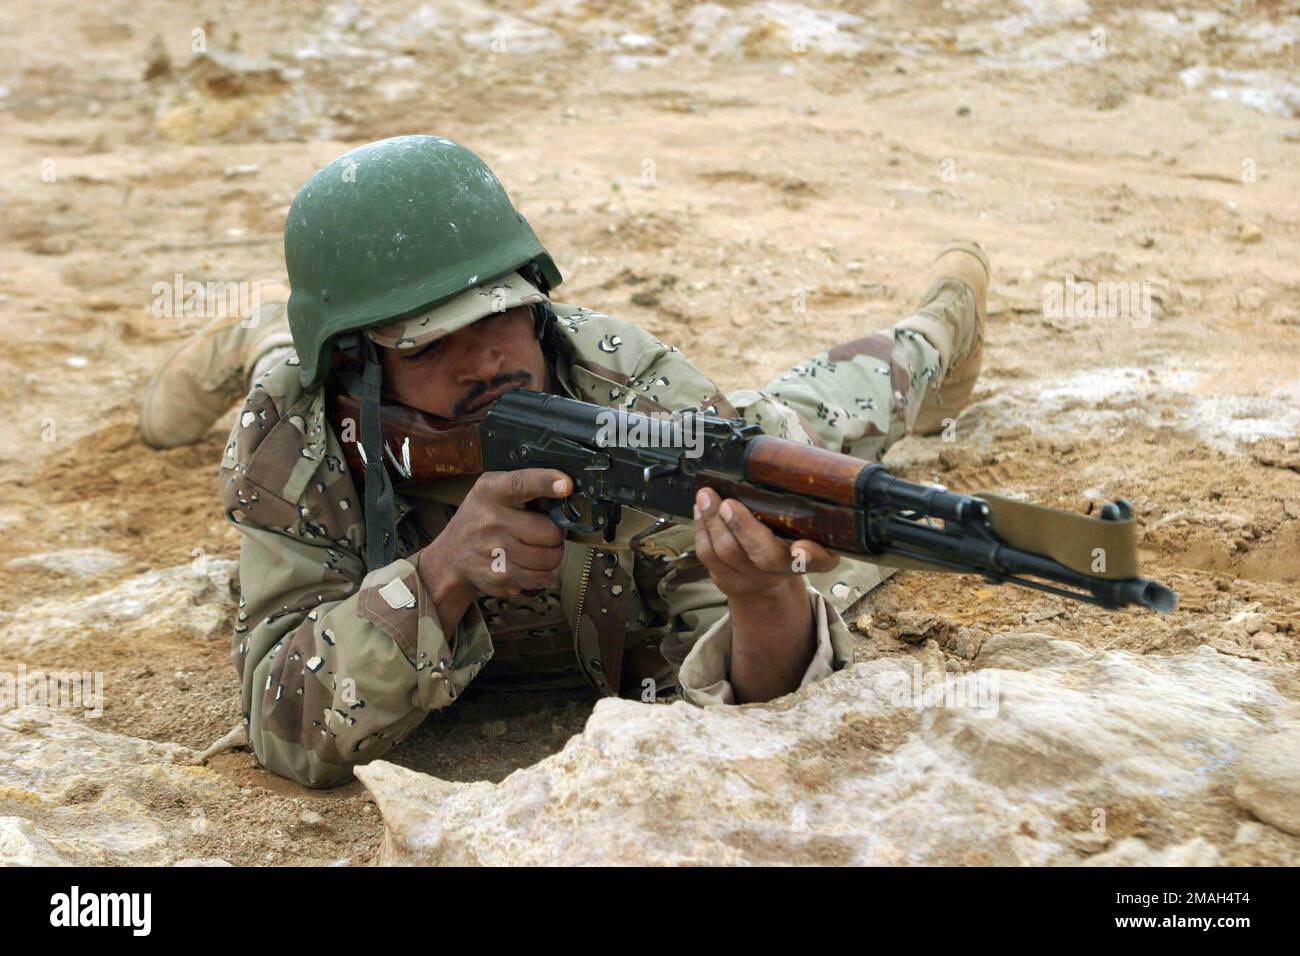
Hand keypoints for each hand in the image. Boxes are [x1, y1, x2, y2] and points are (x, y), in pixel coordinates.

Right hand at [420, 469, 570, 602]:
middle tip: (547, 532)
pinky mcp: (499, 577)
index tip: (566, 485)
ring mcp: (494, 551)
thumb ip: (526, 487)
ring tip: (538, 548)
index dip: (546, 482)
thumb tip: (566, 490)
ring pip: (550, 558)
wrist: (453, 554)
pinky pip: (541, 578)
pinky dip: (544, 574)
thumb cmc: (482, 517)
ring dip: (553, 555)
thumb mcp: (493, 490)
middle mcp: (491, 520)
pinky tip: (531, 565)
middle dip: (556, 533)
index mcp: (491, 491)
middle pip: (549, 531)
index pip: (522, 483)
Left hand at [692, 487, 838, 598]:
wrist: (770, 582)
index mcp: (814, 555)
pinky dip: (701, 529)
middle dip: (744, 528)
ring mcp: (753, 576)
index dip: (809, 555)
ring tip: (706, 496)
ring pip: (729, 553)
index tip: (799, 548)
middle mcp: (784, 568)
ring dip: (714, 522)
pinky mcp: (727, 577)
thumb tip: (807, 440)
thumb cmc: (791, 537)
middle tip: (728, 504)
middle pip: (765, 556)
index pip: (818, 559)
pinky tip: (701, 509)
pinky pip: (708, 555)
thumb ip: (811, 487)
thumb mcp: (812, 518)